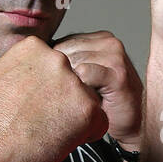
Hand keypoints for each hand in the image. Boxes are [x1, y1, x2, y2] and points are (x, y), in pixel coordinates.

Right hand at [0, 36, 107, 161]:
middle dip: (64, 101)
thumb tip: (3, 76)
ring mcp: (74, 83)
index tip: (37, 104)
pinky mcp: (87, 108)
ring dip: (75, 118)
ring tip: (52, 132)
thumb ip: (4, 73)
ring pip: (88, 100)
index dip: (49, 89)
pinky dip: (86, 134)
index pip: (56, 67)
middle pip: (74, 82)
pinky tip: (64, 140)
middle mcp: (57, 60)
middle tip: (45, 120)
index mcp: (34, 49)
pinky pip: (100, 122)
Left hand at [53, 31, 142, 149]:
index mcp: (100, 38)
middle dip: (59, 76)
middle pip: (63, 50)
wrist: (132, 123)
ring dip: (69, 85)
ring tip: (78, 100)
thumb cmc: (103, 102)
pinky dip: (80, 91)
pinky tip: (87, 102)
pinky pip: (84, 75)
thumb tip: (29, 57)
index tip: (55, 86)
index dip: (53, 67)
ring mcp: (115, 56)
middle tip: (65, 97)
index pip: (61, 42)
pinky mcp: (117, 74)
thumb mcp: (83, 76)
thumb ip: (65, 63)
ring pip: (72, 62)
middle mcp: (109, 42)